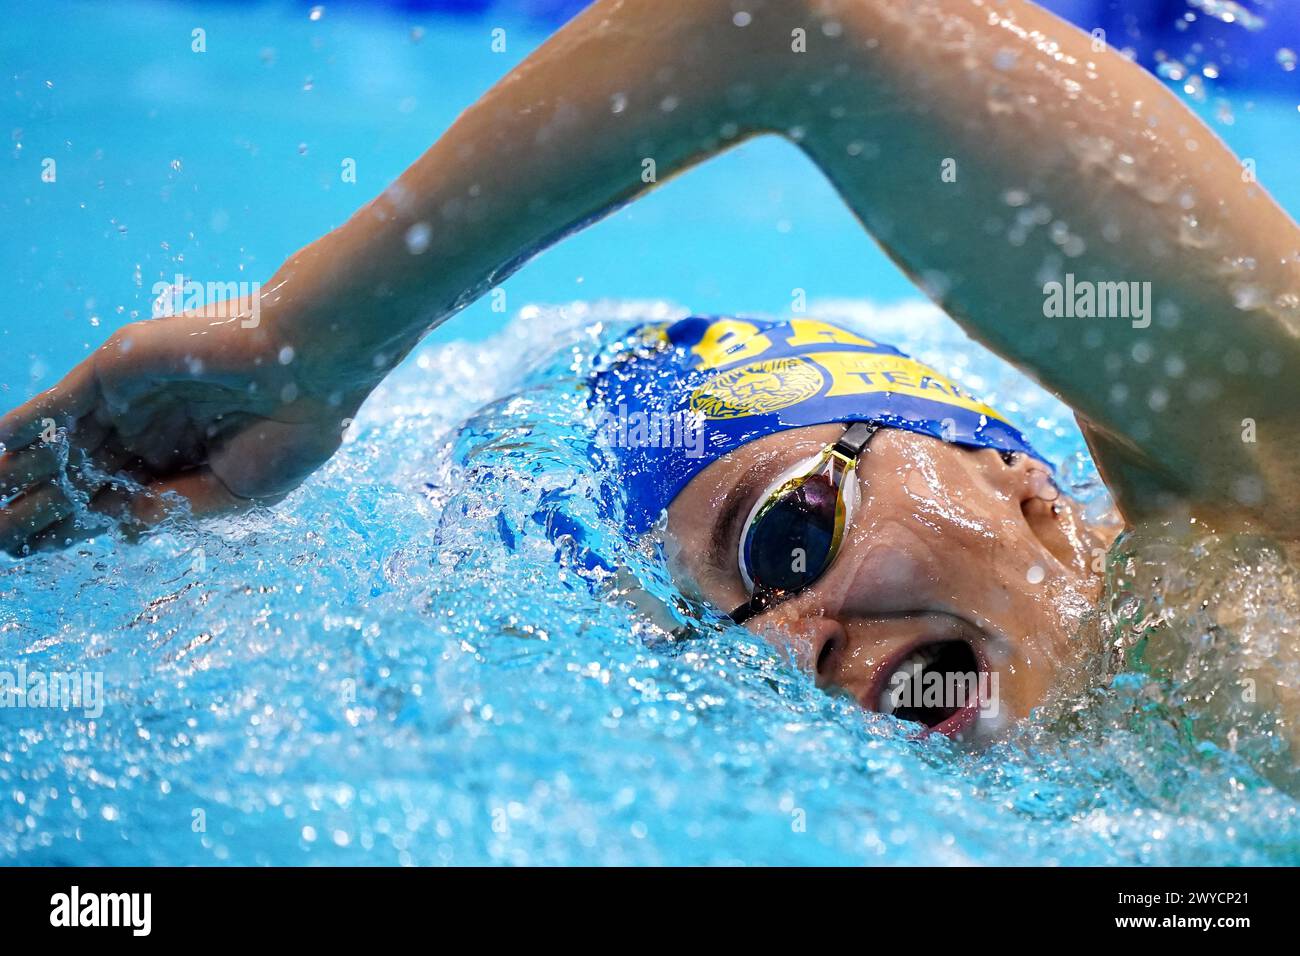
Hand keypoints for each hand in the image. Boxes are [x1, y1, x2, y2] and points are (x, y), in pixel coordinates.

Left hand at [0, 307, 356, 556]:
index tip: (28, 553)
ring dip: (17, 476)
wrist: (310, 363)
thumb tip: (118, 529)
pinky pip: (56, 405)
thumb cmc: (293, 429)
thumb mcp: (237, 492)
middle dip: (35, 510)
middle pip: (78, 477)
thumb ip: (175, 509)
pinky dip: (22, 429)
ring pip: (60, 445)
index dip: (70, 526)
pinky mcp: (115, 372)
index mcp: (182, 461)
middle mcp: (148, 430)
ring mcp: (129, 400)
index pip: (112, 498)